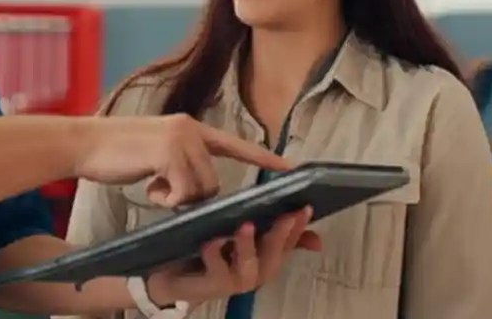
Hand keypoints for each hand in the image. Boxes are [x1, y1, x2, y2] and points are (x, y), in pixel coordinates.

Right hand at [71, 114, 291, 206]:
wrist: (84, 143)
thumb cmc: (115, 153)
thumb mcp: (154, 156)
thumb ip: (179, 165)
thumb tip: (194, 192)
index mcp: (190, 128)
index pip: (234, 144)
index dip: (262, 157)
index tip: (290, 167)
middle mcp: (190, 128)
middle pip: (213, 181)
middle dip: (191, 196)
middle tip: (162, 191)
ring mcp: (180, 138)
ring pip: (202, 189)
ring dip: (177, 198)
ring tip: (152, 186)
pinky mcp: (168, 151)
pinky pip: (184, 192)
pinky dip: (167, 199)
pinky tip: (148, 187)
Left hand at [145, 208, 321, 306]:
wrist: (174, 275)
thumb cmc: (212, 255)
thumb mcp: (244, 239)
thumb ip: (276, 236)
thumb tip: (317, 240)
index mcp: (265, 259)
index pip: (289, 243)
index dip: (299, 227)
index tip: (305, 207)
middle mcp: (255, 273)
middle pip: (274, 255)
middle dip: (281, 235)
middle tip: (285, 215)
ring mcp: (234, 281)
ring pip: (249, 265)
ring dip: (248, 245)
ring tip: (247, 225)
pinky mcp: (212, 285)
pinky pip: (216, 269)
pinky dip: (215, 254)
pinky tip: (212, 240)